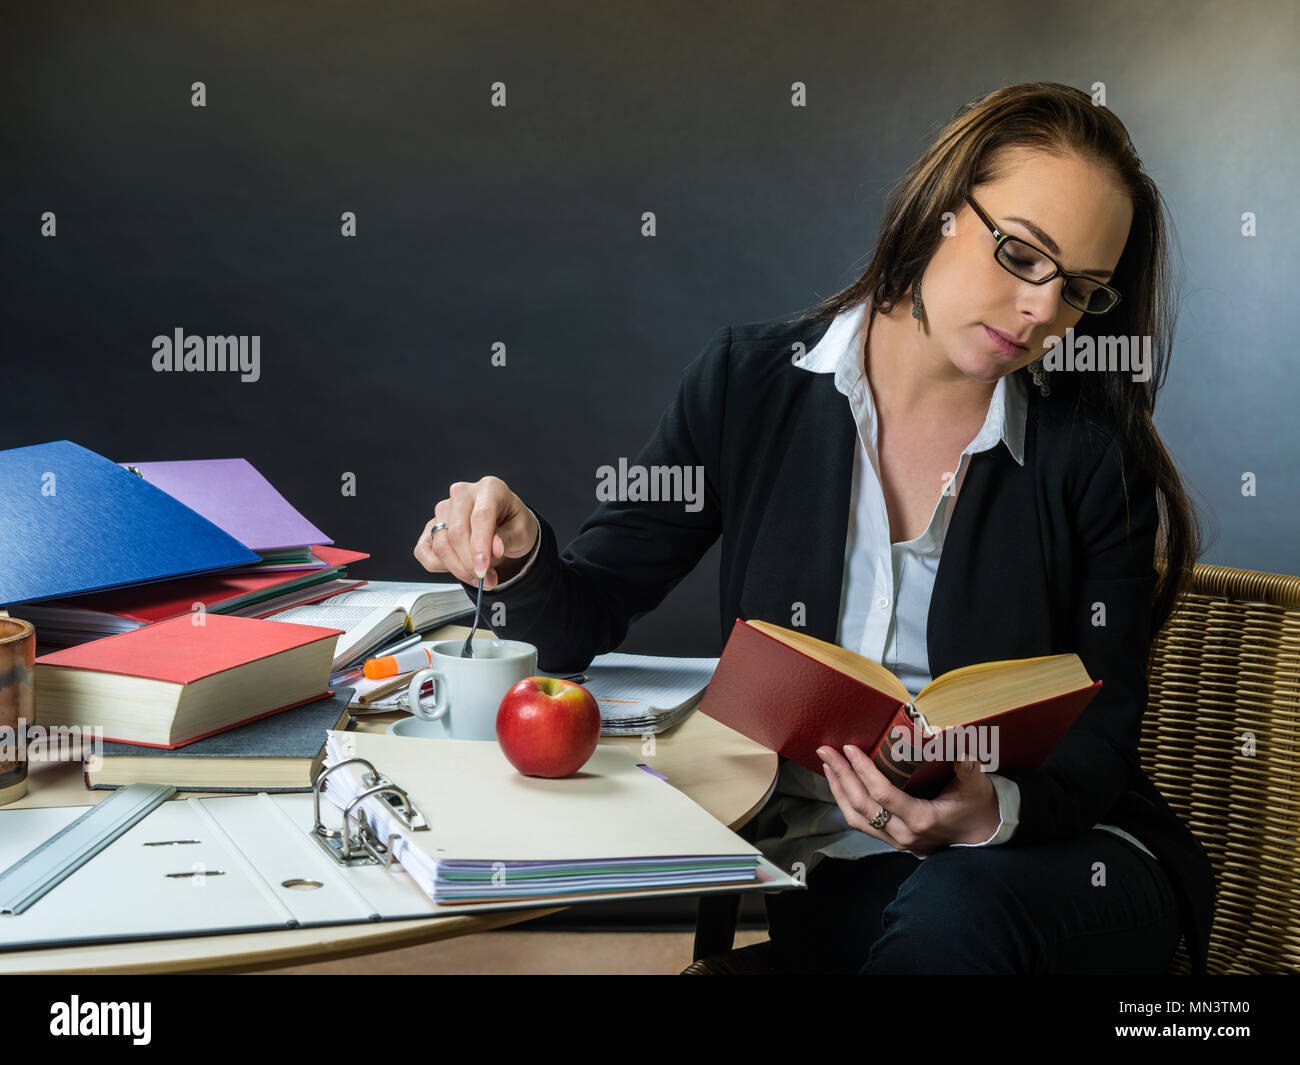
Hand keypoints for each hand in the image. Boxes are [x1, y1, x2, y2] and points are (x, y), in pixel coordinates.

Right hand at [414, 476, 539, 589]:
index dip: (480, 546)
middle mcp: (462, 493)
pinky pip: (425, 552)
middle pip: (457, 532)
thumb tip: (494, 548)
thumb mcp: (522, 532)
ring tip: (480, 577)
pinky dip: (442, 567)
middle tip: (485, 579)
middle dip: (469, 563)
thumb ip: (508, 539)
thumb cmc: (513, 525)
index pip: (481, 516)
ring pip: (441, 544)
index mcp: (489, 488)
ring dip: (458, 568)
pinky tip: (461, 567)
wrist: (505, 527)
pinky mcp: (431, 526)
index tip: (483, 569)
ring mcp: (443, 509)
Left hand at [818, 746, 999, 857]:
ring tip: (827, 764)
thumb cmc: (977, 806)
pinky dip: (845, 801)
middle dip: (841, 775)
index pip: (883, 795)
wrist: (981, 836)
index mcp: (922, 819)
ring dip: (838, 789)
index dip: (864, 771)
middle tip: (826, 750)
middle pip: (862, 805)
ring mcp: (895, 840)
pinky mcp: (890, 839)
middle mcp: (904, 834)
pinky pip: (861, 822)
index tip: (850, 749)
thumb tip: (947, 734)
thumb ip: (964, 762)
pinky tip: (839, 782)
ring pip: (856, 817)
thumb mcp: (976, 783)